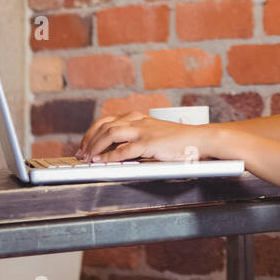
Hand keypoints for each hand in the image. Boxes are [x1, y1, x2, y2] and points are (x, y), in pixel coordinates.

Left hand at [75, 112, 220, 163]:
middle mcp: (137, 121)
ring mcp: (143, 131)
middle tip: (81, 154)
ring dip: (96, 147)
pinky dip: (111, 156)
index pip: (106, 121)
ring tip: (88, 158)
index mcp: (136, 117)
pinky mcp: (149, 143)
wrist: (197, 138)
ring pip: (110, 134)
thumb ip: (133, 139)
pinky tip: (103, 162)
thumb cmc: (176, 140)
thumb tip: (113, 152)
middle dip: (88, 141)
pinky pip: (125, 149)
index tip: (83, 146)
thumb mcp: (151, 134)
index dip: (91, 133)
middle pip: (104, 126)